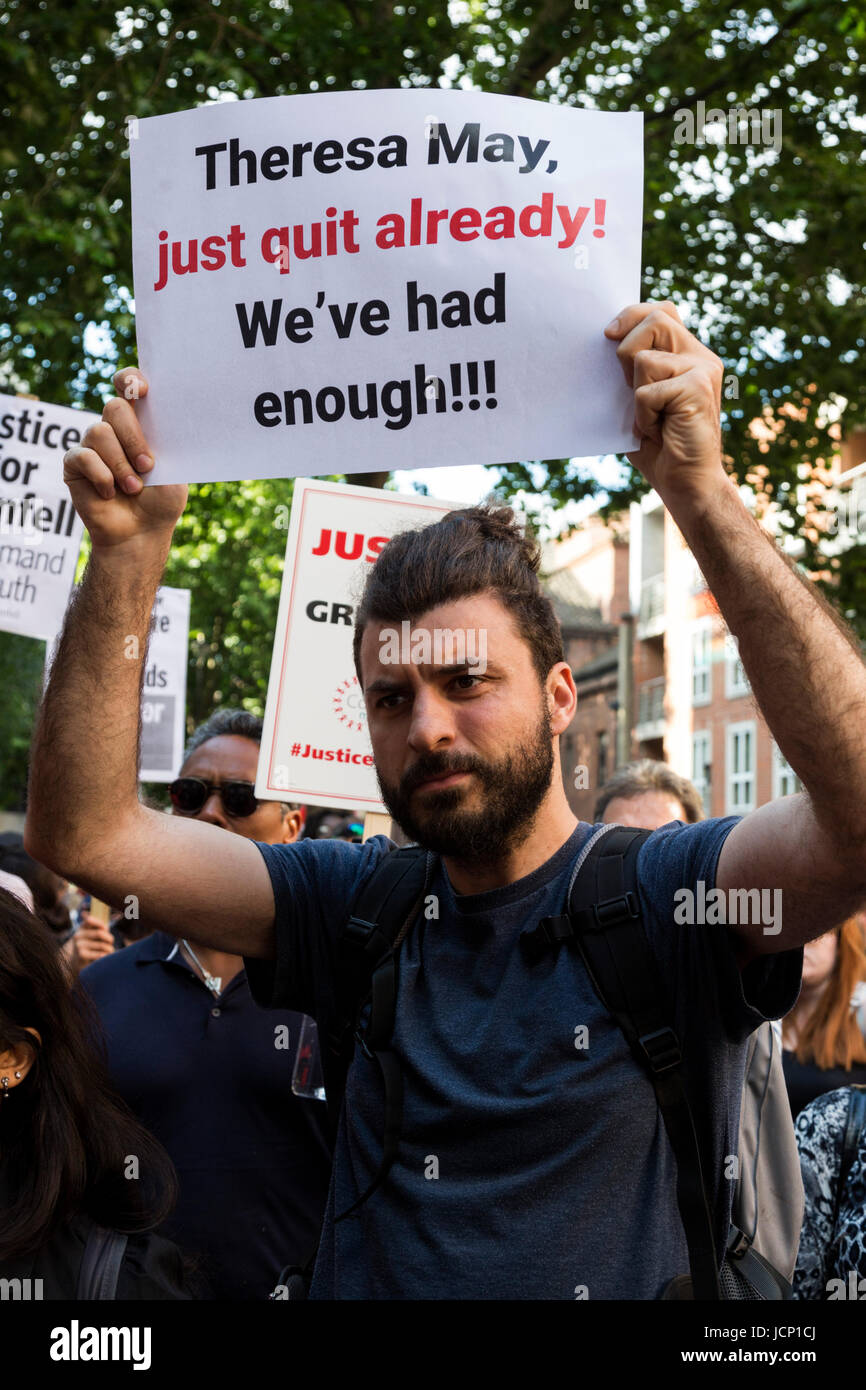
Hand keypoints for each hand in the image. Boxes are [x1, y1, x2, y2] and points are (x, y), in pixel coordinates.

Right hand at [63, 369, 187, 550]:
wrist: (141, 533)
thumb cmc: (161, 501)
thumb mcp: (175, 469)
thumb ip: (166, 441)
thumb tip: (168, 414)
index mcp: (139, 422)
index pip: (127, 384)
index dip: (130, 379)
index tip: (142, 390)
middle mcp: (113, 429)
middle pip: (114, 407)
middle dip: (134, 437)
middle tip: (148, 466)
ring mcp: (92, 445)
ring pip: (99, 432)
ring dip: (120, 464)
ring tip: (133, 487)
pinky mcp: (75, 464)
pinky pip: (83, 456)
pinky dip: (102, 476)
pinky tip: (110, 493)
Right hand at [72, 914, 115, 967]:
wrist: (80, 964)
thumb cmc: (92, 947)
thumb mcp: (94, 935)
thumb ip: (101, 927)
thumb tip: (116, 915)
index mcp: (81, 928)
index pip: (89, 920)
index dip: (100, 923)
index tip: (106, 929)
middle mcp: (78, 935)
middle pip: (100, 933)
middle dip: (109, 938)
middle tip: (110, 942)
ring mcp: (78, 945)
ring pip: (102, 945)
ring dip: (109, 949)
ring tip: (108, 951)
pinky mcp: (81, 955)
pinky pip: (100, 954)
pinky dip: (105, 956)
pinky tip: (104, 958)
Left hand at [604, 302, 725, 503]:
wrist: (687, 483)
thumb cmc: (660, 446)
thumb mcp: (640, 400)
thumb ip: (633, 370)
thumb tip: (605, 341)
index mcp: (689, 355)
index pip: (661, 311)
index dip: (632, 315)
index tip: (609, 334)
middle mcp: (700, 357)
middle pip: (655, 319)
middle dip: (628, 350)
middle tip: (629, 387)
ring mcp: (702, 370)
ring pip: (644, 359)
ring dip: (636, 394)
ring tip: (653, 418)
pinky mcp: (697, 389)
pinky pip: (645, 391)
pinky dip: (643, 417)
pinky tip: (659, 431)